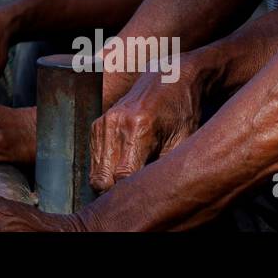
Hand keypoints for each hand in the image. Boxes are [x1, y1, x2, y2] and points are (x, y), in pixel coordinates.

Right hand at [89, 59, 205, 192]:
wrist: (171, 77)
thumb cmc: (183, 110)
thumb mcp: (183, 142)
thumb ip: (164, 169)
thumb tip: (153, 197)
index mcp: (138, 128)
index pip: (121, 177)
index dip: (130, 194)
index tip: (143, 201)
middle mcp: (114, 124)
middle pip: (101, 179)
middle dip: (116, 193)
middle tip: (137, 195)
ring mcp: (102, 122)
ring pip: (94, 173)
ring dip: (109, 183)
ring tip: (132, 182)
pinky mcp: (97, 124)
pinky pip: (94, 160)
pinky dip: (106, 169)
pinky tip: (125, 167)